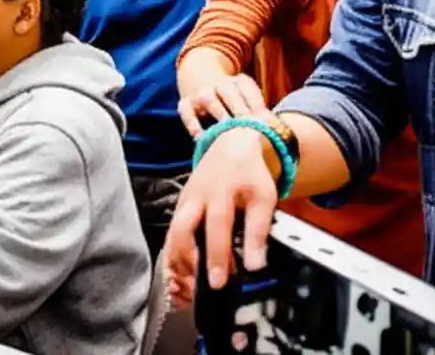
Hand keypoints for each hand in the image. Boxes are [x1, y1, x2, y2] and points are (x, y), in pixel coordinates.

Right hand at [164, 127, 278, 309]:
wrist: (231, 146)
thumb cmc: (249, 174)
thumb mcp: (264, 198)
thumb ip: (259, 230)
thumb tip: (255, 266)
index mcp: (219, 192)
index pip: (216, 227)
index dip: (216, 256)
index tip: (219, 282)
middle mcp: (195, 198)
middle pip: (182, 230)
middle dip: (187, 260)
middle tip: (196, 286)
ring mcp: (183, 203)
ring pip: (172, 235)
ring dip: (177, 262)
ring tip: (187, 287)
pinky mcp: (178, 209)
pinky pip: (171, 235)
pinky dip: (174, 256)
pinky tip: (181, 275)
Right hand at [177, 72, 267, 137]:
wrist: (202, 81)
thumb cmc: (235, 101)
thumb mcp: (249, 100)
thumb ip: (260, 114)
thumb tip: (278, 131)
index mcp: (239, 81)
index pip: (249, 91)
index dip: (257, 108)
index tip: (265, 125)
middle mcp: (219, 83)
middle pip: (229, 92)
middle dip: (240, 111)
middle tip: (249, 130)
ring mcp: (200, 92)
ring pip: (207, 98)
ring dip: (218, 114)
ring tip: (227, 133)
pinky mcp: (185, 103)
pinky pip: (186, 112)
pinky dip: (192, 123)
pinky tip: (200, 138)